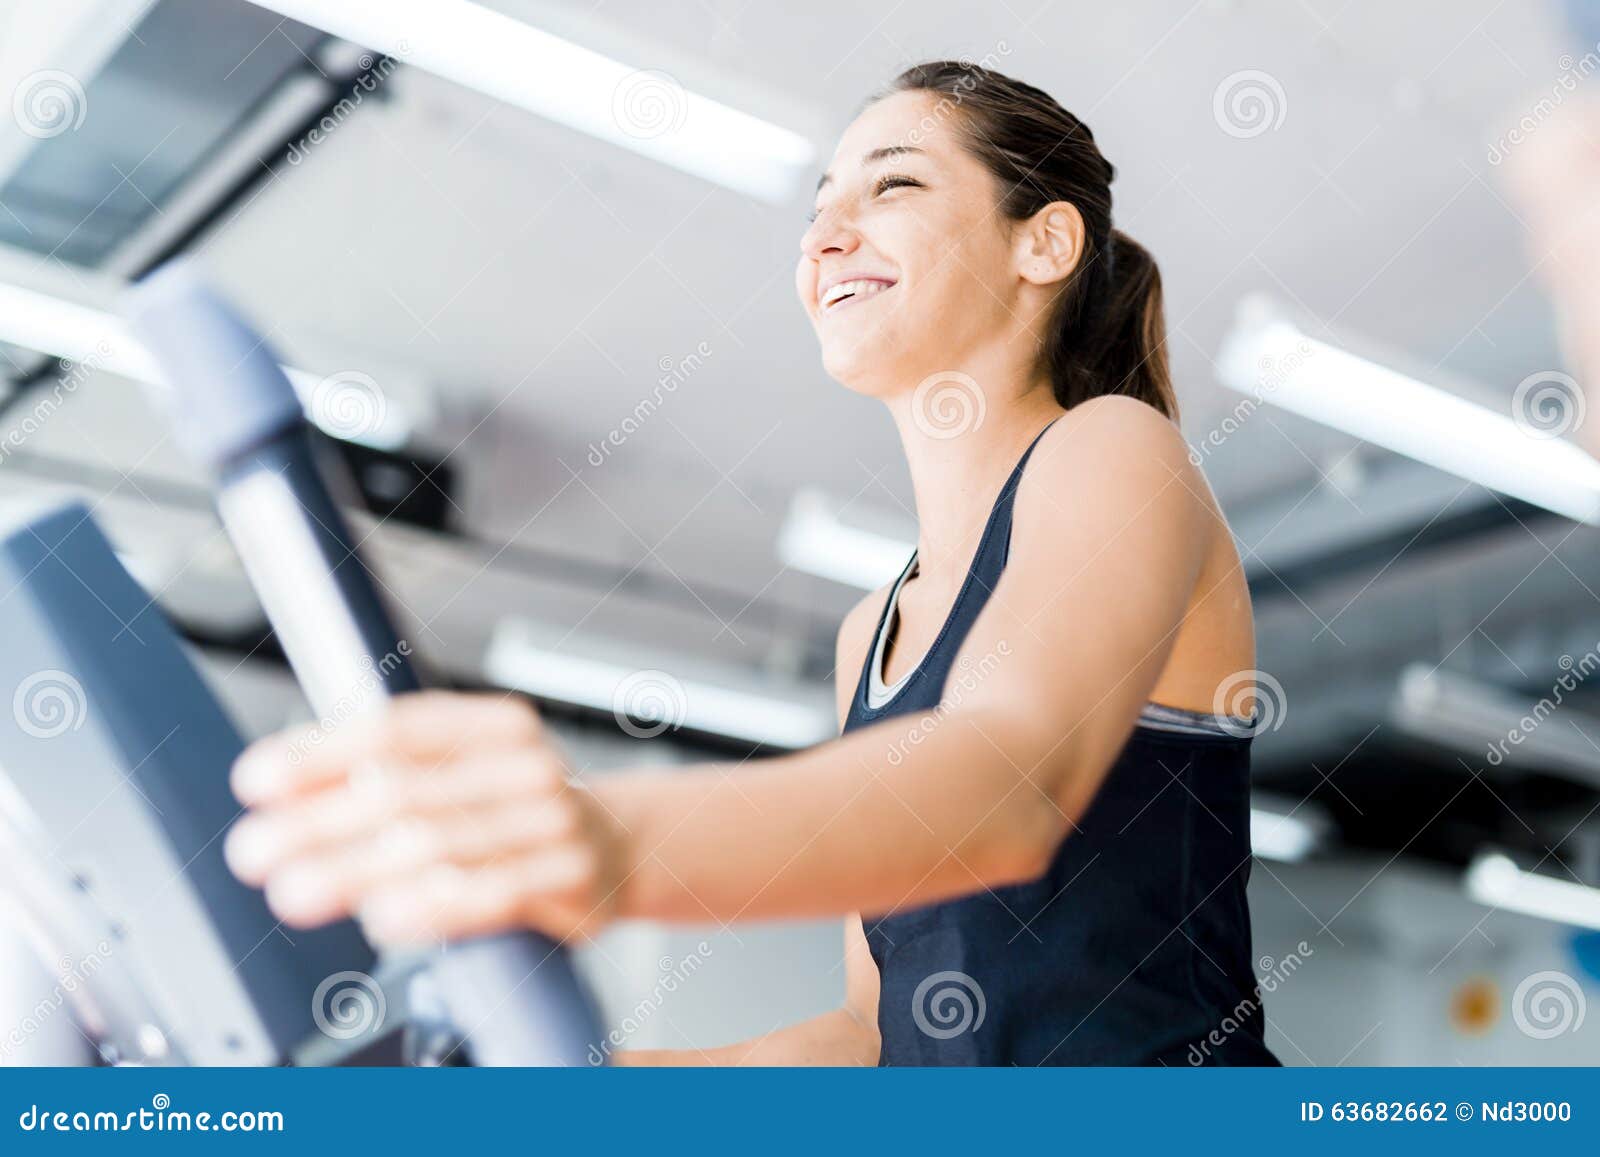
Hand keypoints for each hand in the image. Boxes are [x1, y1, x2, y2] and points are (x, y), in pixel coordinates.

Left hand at [223, 691, 627, 945]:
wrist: (617, 848)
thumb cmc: (517, 813)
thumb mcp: (459, 772)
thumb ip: (381, 770)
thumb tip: (278, 779)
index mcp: (497, 724)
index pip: (398, 730)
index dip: (321, 755)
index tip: (259, 782)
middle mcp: (530, 765)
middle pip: (407, 791)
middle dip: (319, 824)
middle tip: (257, 852)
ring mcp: (556, 822)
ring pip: (441, 846)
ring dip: (357, 872)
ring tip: (298, 889)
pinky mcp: (572, 879)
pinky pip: (493, 894)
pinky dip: (433, 907)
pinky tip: (385, 916)